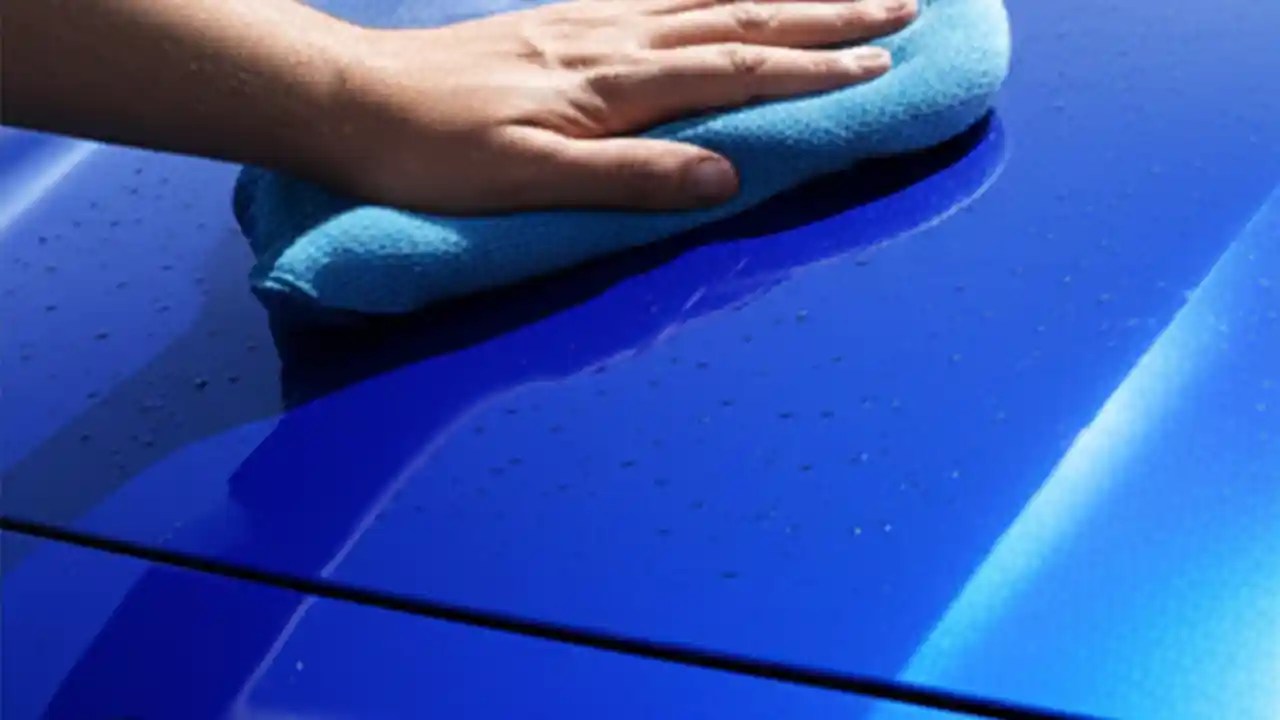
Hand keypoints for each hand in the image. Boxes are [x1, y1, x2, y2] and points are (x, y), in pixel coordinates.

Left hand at [315, 0, 917, 212]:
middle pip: (740, 17)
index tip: (881, 64)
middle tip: (899, 4)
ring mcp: (589, 24)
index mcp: (615, 86)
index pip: (738, 69)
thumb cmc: (437, 155)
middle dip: (826, 13)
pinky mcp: (563, 21)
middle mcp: (614, 42)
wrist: (356, 102)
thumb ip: (631, 178)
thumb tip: (726, 173)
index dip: (813, 67)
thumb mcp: (531, 183)